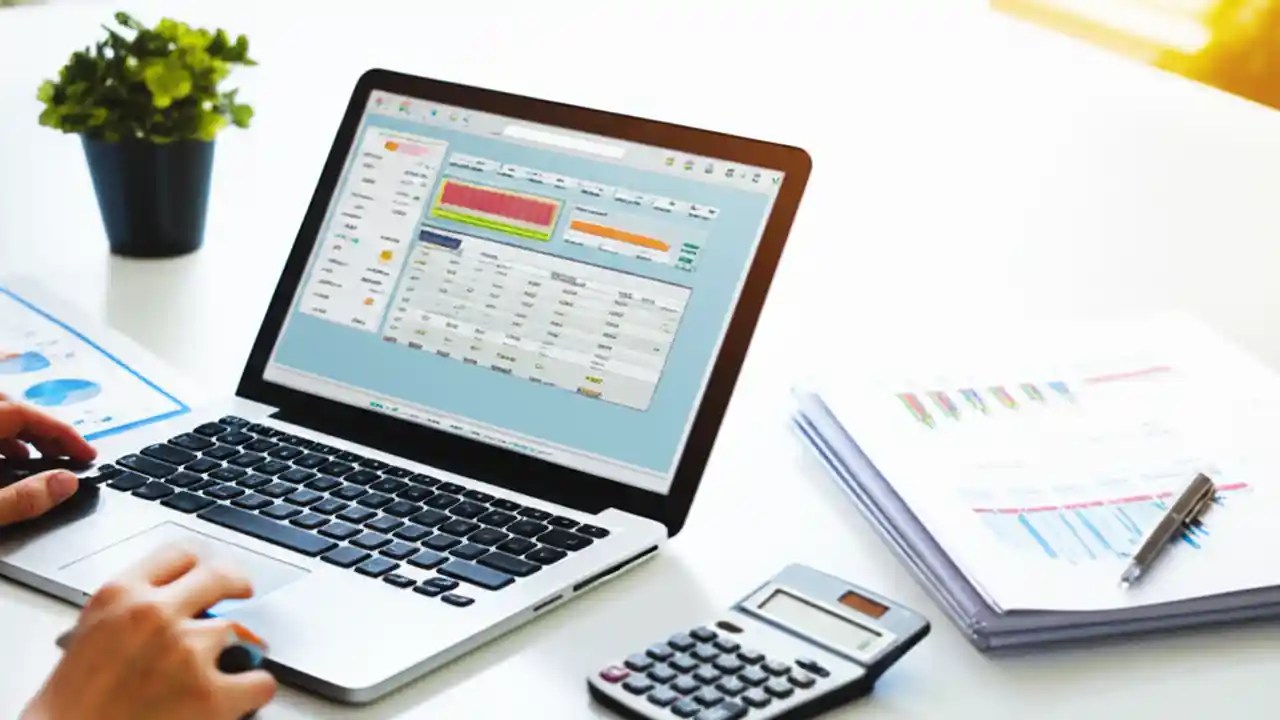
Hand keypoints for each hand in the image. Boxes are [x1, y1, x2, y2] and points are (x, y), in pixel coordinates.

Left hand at [0, 393, 96, 524]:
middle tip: (68, 454)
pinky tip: (3, 465)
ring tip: (36, 459)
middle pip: (9, 407)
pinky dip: (0, 441)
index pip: (24, 413)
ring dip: (19, 433)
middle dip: (43, 429)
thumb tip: (66, 483)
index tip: (87, 453)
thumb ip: (21, 498)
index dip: (62, 432)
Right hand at [22, 548, 276, 719]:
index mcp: (120, 595)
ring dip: (231, 651)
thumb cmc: (70, 703)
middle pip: (220, 575)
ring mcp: (186, 652)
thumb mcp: (88, 634)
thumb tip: (171, 601)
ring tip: (216, 668)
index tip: (206, 571)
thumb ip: (129, 609)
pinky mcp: (209, 695)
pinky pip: (259, 680)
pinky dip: (254, 688)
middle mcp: (155, 615)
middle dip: (236, 583)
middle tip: (242, 591)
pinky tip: (241, 695)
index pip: (179, 553)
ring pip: (235, 632)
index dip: (199, 564)